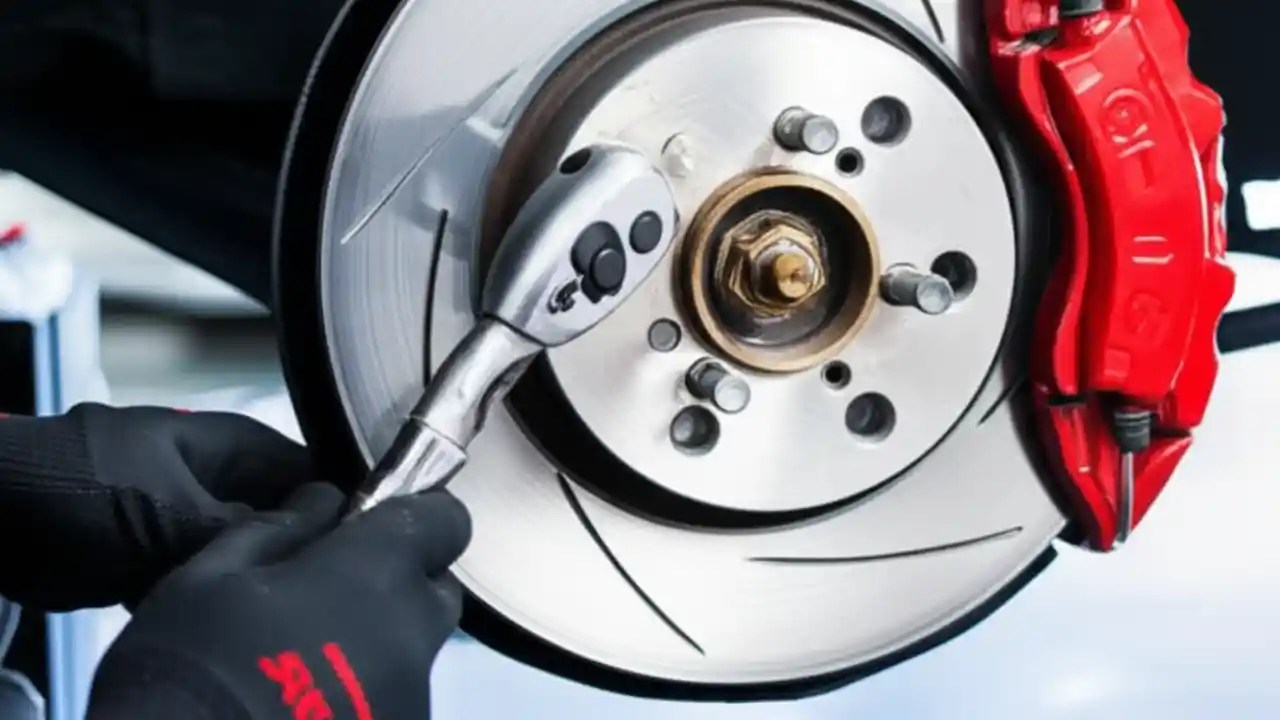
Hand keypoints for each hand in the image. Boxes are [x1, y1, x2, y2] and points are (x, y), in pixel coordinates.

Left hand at [0, 403, 313, 609]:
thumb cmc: (79, 490)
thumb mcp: (178, 514)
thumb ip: (252, 526)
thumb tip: (313, 534)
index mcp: (236, 445)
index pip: (312, 472)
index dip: (331, 510)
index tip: (339, 549)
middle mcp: (220, 474)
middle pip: (279, 516)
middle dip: (279, 551)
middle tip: (280, 584)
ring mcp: (186, 510)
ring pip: (237, 550)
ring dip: (231, 576)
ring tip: (229, 595)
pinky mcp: (155, 547)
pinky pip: (194, 572)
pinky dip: (190, 591)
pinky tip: (182, 603)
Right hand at [88, 484, 469, 719]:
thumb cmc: (188, 668)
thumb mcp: (207, 579)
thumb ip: (280, 528)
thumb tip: (325, 501)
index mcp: (376, 576)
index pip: (444, 521)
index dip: (415, 514)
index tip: (369, 524)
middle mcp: (412, 636)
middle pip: (433, 591)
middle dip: (396, 583)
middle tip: (326, 596)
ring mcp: (413, 697)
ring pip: (413, 650)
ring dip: (378, 641)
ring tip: (305, 660)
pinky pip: (396, 695)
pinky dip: (366, 689)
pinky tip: (308, 703)